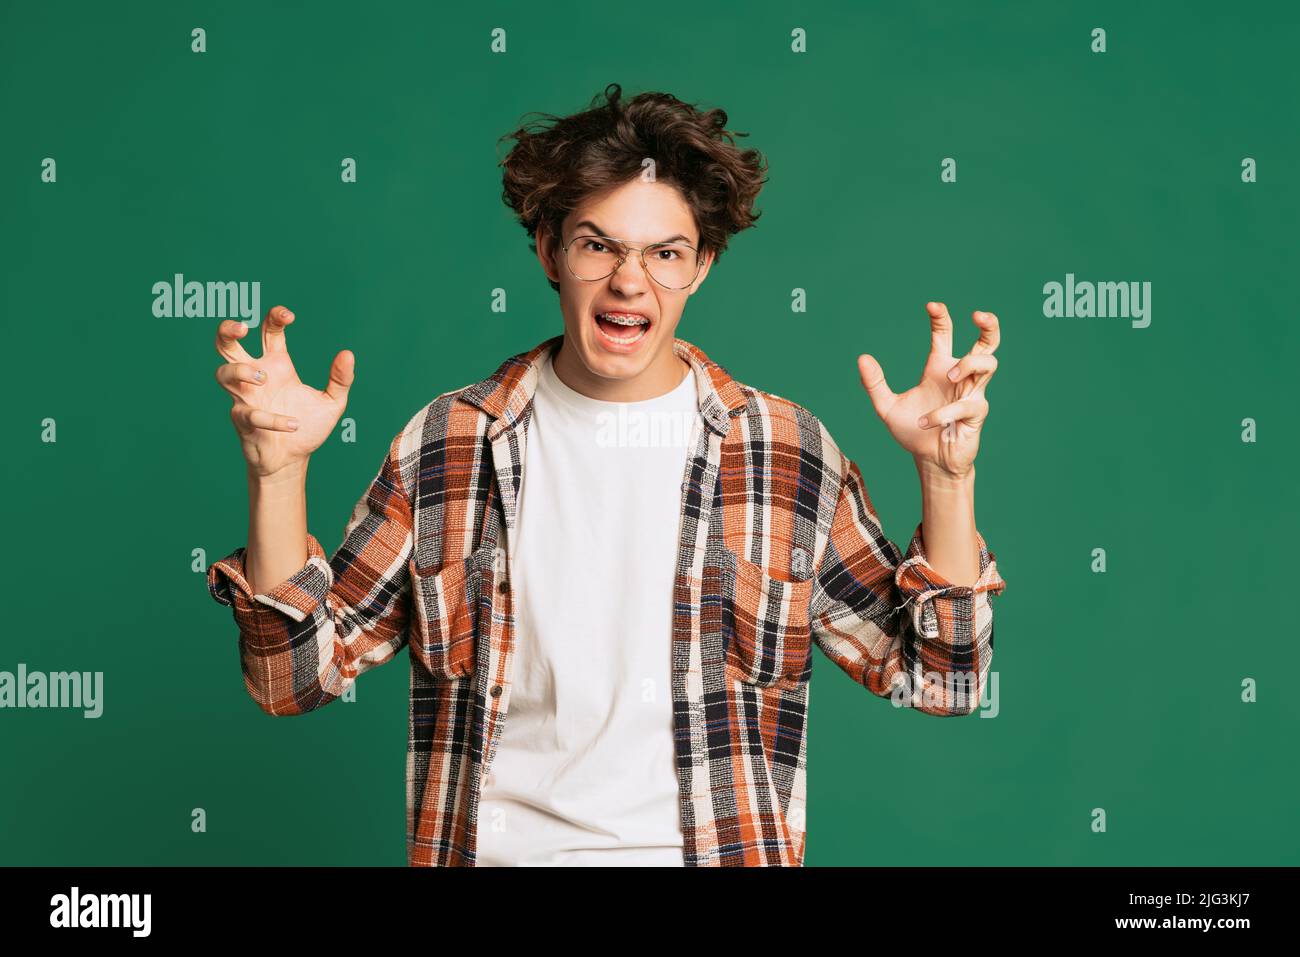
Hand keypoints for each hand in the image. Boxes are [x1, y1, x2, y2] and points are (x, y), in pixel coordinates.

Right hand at [214, 305, 353, 477]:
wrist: (293, 461)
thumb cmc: (308, 427)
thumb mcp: (332, 403)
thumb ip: (340, 379)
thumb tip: (347, 354)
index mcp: (277, 364)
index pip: (269, 331)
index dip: (275, 317)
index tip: (289, 316)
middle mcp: (257, 376)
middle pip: (226, 344)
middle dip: (228, 330)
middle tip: (242, 327)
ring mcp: (246, 397)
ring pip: (223, 373)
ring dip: (239, 370)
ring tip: (263, 378)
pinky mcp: (243, 420)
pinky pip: (250, 414)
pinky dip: (272, 419)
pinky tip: (294, 424)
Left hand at [857, 302, 1000, 479]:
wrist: (929, 462)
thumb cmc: (913, 432)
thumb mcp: (887, 407)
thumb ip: (874, 384)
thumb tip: (862, 358)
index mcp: (939, 368)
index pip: (945, 334)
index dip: (941, 317)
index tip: (931, 305)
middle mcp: (959, 377)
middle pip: (988, 342)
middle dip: (989, 324)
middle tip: (978, 315)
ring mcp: (972, 393)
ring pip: (988, 363)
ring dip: (968, 364)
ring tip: (947, 375)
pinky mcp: (976, 414)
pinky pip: (966, 404)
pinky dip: (942, 412)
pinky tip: (924, 422)